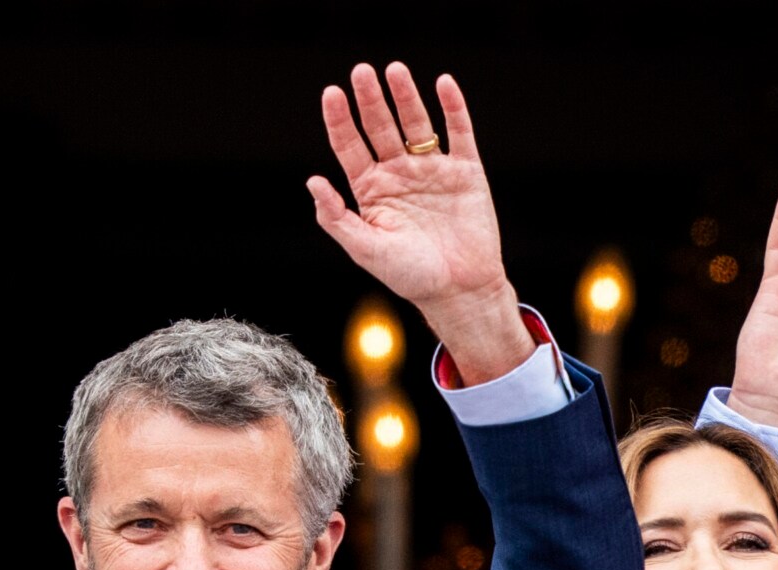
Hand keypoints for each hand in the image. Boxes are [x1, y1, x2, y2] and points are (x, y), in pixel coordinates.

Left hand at [309, 63, 528, 383]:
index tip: (331, 93)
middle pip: (380, 127)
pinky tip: (443, 83)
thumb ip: (336, 217)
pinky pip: (459, 132)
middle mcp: (399, 174)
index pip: (349, 146)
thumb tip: (312, 181)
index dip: (340, 120)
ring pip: (416, 124)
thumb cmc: (410, 275)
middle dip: (371, 100)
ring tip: (395, 70)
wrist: (459, 290)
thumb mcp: (365, 249)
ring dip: (406, 96)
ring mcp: (432, 170)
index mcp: (371, 191)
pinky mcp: (465, 171)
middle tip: (361, 71)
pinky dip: (453, 107)